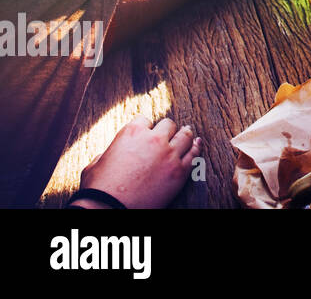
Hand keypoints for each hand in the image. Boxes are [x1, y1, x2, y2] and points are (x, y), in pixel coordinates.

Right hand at [75, 114, 201, 208]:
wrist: (110, 209)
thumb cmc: (99, 188)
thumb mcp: (94, 164)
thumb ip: (108, 153)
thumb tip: (110, 154)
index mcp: (132, 133)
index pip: (145, 120)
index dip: (145, 127)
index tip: (146, 131)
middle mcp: (154, 139)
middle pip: (168, 124)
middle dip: (166, 130)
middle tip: (167, 134)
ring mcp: (169, 154)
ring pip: (185, 136)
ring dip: (185, 134)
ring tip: (187, 132)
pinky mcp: (180, 171)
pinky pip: (194, 154)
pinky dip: (196, 148)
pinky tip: (197, 144)